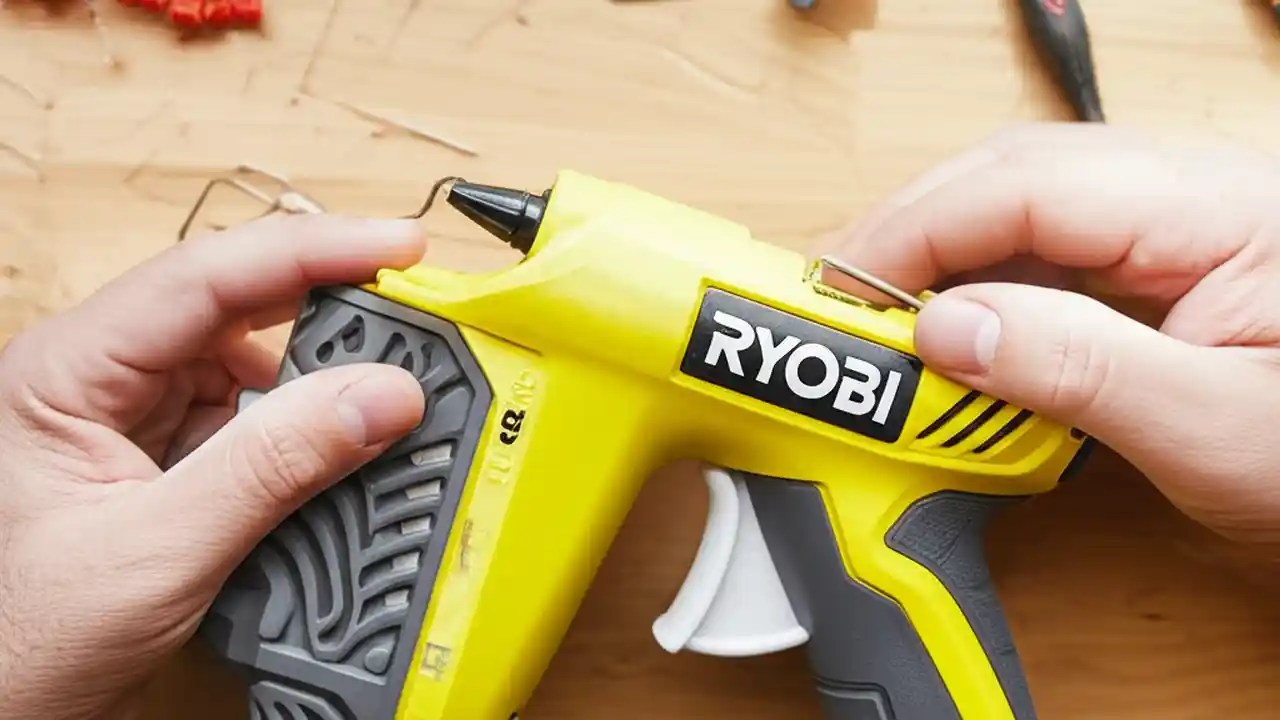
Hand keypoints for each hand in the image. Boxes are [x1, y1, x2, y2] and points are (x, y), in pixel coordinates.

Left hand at [0, 215, 427, 718]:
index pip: (204, 277)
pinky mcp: (164, 451)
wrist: (6, 712)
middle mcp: (101, 375)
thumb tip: (381, 396)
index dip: (310, 250)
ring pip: (248, 357)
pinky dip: (301, 424)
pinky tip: (333, 443)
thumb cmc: (31, 639)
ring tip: (379, 394)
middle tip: (412, 315)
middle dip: (326, 306)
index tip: (396, 244)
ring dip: (317, 374)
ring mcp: (132, 412)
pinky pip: (249, 411)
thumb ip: (274, 467)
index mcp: (68, 371)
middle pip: (233, 304)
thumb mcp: (161, 551)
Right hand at [823, 123, 1279, 549]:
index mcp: (1217, 206)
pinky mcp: (1151, 265)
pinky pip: (1040, 251)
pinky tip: (946, 331)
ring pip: (1016, 206)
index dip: (921, 225)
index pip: (1030, 181)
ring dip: (938, 256)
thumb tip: (944, 331)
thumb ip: (1076, 368)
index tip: (846, 284)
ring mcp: (1168, 225)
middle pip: (1010, 172)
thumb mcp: (1213, 426)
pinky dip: (976, 287)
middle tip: (839, 296)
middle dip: (913, 227)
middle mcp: (1186, 193)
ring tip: (877, 316)